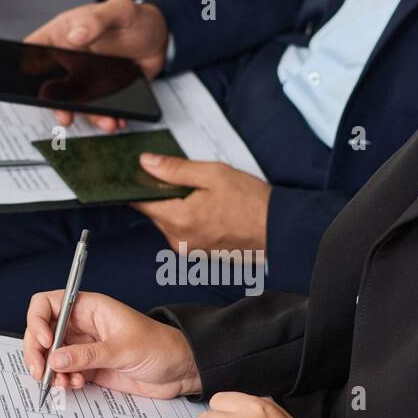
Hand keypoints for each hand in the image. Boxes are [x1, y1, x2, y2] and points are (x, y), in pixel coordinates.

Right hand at [24, 0, 169, 131]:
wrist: (160, 38)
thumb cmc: (135, 18)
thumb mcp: (120, 10)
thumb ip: (98, 19)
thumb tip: (76, 35)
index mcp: (65, 34)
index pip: (35, 49)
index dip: (26, 66)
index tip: (27, 84)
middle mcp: (70, 59)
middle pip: (51, 85)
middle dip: (57, 104)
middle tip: (66, 116)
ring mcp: (85, 78)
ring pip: (77, 102)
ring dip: (89, 117)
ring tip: (107, 122)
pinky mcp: (102, 92)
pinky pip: (99, 109)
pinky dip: (107, 118)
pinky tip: (117, 120)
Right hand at [24, 290, 200, 398]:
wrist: (180, 370)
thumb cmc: (160, 347)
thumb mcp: (124, 349)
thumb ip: (88, 355)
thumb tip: (55, 359)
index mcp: (90, 308)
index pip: (48, 304)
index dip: (39, 321)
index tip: (46, 342)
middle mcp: (82, 325)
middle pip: (42, 332)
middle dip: (37, 352)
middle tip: (41, 372)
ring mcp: (84, 347)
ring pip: (50, 355)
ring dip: (50, 371)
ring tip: (64, 383)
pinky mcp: (88, 367)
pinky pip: (63, 373)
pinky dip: (62, 381)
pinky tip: (75, 385)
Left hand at [133, 153, 269, 252]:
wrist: (277, 229)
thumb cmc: (252, 203)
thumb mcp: (213, 174)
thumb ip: (175, 169)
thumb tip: (147, 163)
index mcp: (179, 219)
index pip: (141, 202)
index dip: (141, 185)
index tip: (146, 173)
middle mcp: (179, 240)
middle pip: (155, 212)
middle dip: (164, 195)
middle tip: (188, 181)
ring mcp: (189, 249)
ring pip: (169, 222)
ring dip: (178, 207)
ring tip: (205, 197)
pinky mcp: (198, 254)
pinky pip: (183, 232)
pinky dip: (189, 219)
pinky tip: (209, 210)